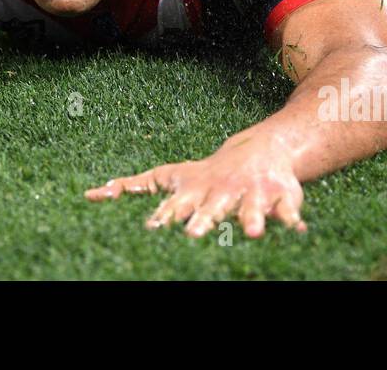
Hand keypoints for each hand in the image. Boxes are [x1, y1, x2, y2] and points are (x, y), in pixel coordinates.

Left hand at [85, 129, 307, 237]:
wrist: (258, 150)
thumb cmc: (204, 174)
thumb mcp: (168, 176)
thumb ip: (131, 186)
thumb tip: (88, 196)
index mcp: (194, 191)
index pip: (175, 206)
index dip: (163, 218)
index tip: (151, 230)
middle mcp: (222, 192)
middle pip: (211, 209)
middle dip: (204, 221)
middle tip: (195, 236)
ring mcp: (251, 193)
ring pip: (251, 208)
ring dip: (252, 220)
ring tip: (254, 233)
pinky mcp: (281, 196)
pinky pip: (289, 209)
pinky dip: (292, 219)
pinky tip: (299, 233)